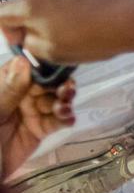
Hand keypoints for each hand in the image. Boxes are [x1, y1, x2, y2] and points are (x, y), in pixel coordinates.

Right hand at [0, 0, 133, 65]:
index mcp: (30, 9)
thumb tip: (26, 34)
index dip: (5, 28)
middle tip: (25, 14)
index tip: (19, 36)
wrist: (131, 17)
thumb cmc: (95, 38)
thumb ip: (32, 43)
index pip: (1, 15)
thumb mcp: (55, 52)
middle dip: (17, 6)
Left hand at [0, 55, 74, 179]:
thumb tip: (24, 61)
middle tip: (66, 90)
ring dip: (64, 101)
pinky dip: (66, 118)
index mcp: (0, 88)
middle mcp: (16, 98)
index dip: (41, 65)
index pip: (22, 68)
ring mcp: (29, 114)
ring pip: (53, 100)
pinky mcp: (39, 131)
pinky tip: (67, 119)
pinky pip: (57, 121)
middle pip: (44, 82)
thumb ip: (7, 91)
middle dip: (58, 84)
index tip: (55, 67)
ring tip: (64, 107)